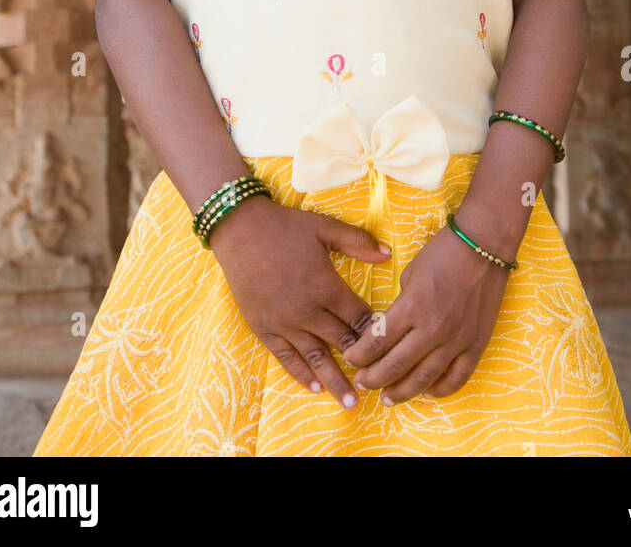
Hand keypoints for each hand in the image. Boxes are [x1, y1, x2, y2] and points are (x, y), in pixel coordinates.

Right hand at [210, 196, 390, 410]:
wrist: (240, 231)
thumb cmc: (285, 227)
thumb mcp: (325, 228)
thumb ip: (358, 242)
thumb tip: (388, 255)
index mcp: (326, 287)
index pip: (359, 318)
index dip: (376, 332)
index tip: (390, 346)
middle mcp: (307, 311)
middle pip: (342, 344)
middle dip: (362, 364)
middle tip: (379, 384)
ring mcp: (284, 323)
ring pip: (316, 359)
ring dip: (335, 381)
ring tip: (351, 403)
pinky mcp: (264, 328)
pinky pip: (286, 357)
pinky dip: (301, 374)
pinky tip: (315, 387)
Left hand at [343, 219, 510, 403]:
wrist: (484, 244)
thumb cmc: (443, 252)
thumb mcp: (410, 274)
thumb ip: (400, 306)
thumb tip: (391, 329)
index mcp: (412, 306)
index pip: (377, 342)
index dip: (358, 356)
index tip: (349, 359)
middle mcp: (433, 328)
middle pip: (395, 366)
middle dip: (372, 378)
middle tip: (361, 382)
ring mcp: (457, 340)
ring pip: (424, 379)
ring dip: (401, 391)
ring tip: (387, 397)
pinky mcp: (476, 345)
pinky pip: (457, 378)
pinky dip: (439, 390)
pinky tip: (426, 392)